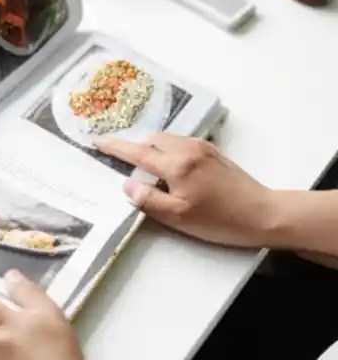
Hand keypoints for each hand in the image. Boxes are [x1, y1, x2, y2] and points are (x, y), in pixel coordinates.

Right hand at [96, 133, 278, 247]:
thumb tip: (127, 184)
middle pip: (152, 140)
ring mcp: (202, 148)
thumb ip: (148, 200)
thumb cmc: (219, 220)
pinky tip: (170, 168)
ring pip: (167, 140)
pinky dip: (167, 150)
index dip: (114, 147)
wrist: (264, 214)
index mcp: (176, 164)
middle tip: (121, 161)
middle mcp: (187, 149)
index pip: (136, 152)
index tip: (96, 141)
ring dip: (151, 148)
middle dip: (134, 147)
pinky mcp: (213, 153)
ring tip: (145, 167)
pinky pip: (181, 144)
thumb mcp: (178, 217)